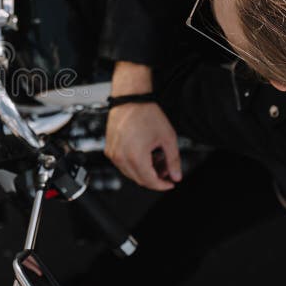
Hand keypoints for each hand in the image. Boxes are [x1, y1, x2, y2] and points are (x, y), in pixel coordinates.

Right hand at [104, 62, 181, 190]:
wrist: (130, 100)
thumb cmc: (146, 114)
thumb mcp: (167, 138)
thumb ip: (173, 161)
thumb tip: (176, 176)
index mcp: (135, 156)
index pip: (150, 181)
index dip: (163, 185)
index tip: (170, 183)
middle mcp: (120, 157)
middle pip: (139, 180)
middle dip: (155, 178)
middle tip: (166, 170)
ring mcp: (113, 154)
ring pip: (131, 173)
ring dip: (144, 171)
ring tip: (156, 158)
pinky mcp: (110, 150)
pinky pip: (122, 164)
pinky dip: (134, 164)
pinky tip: (145, 154)